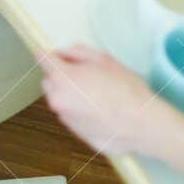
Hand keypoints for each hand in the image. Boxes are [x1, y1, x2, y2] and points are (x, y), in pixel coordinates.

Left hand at [40, 45, 180, 156]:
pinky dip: (79, 110)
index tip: (49, 53)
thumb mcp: (104, 59)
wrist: (141, 124)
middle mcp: (58, 99)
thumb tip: (64, 53)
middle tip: (85, 74)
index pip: (43, 59)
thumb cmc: (126, 91)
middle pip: (49, 81)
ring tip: (97, 93)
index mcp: (62, 78)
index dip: (48, 53)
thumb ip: (78, 52)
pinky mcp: (74, 131)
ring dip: (70, 94)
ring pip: (60, 99)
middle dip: (61, 76)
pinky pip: (71, 114)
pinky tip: (99, 108)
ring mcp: (65, 117)